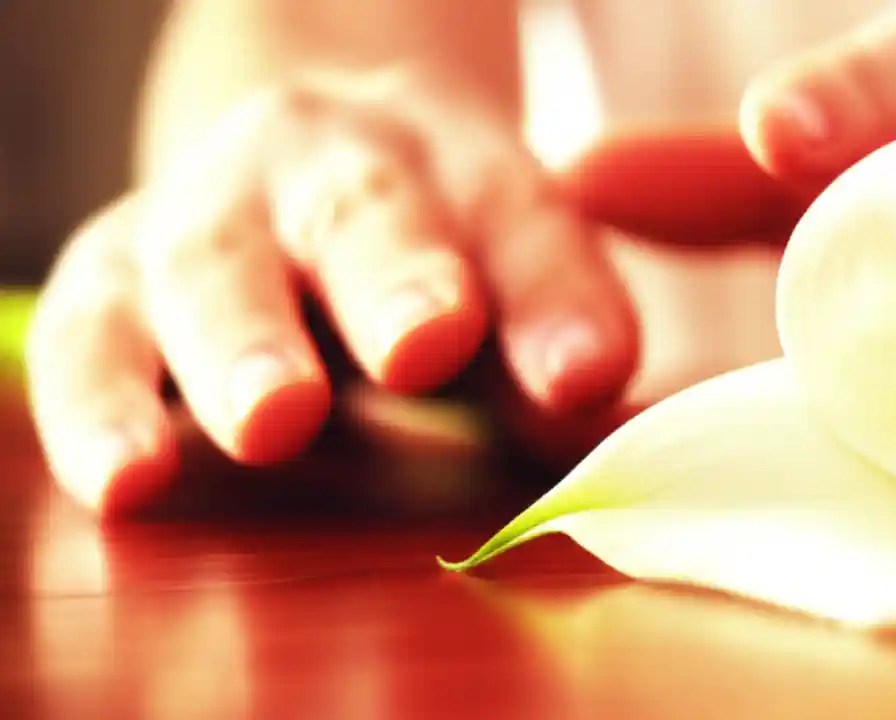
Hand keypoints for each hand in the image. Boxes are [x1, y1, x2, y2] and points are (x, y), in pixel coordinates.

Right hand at [27, 69, 638, 515]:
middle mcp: (327, 162)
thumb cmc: (423, 248)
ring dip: (244, 341)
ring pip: (216, 262)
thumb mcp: (499, 281)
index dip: (554, 296)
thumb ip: (547, 351)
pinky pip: (89, 336)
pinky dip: (99, 405)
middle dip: (395, 279)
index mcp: (454, 161)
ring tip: (273, 419)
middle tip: (427, 344)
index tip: (584, 372)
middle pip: (366, 211)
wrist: (293, 167)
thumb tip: (605, 431)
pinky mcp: (111, 275)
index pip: (517, 217)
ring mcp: (210, 209)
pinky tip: (127, 477)